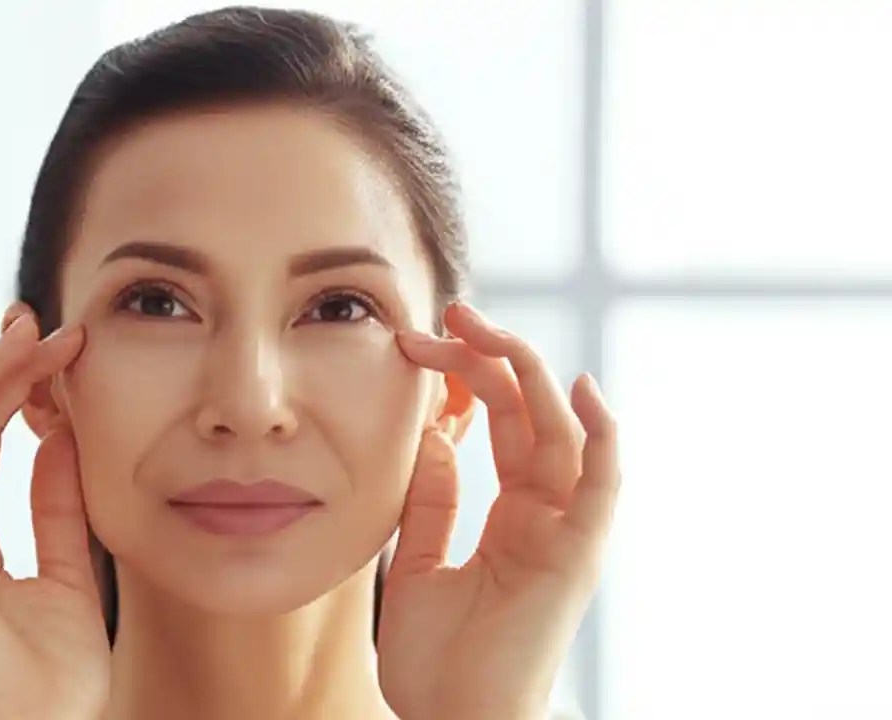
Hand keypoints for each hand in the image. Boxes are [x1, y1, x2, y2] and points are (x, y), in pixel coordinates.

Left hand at [376, 302, 620, 719]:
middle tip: (449, 313)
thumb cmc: (436, 662)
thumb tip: (434, 434)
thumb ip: (430, 502)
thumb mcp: (415, 564)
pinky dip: (602, 437)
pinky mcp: (577, 556)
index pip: (500, 424)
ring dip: (529, 375)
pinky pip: (602, 487)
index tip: (422, 343)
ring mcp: (566, 532)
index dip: (467, 376)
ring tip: (484, 329)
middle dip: (492, 357)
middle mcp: (547, 515)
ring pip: (564, 433)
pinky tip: (579, 390)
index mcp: (512, 515)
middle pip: (531, 414)